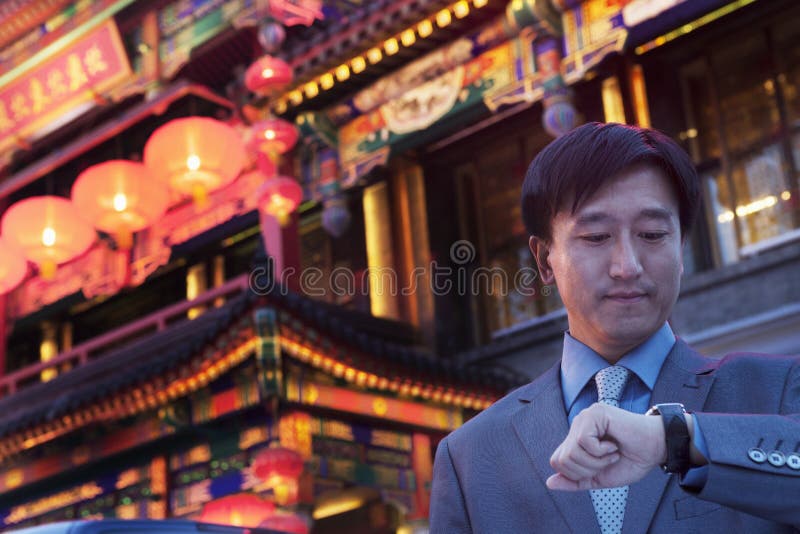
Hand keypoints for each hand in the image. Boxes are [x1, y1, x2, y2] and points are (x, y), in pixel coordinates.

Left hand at [546, 403, 665, 490]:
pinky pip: (584, 441)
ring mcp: (585, 418)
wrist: (655, 450)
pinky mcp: (595, 414)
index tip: (598, 469)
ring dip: (596, 461)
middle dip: (587, 469)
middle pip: (562, 460)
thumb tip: (549, 483)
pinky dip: (601, 451)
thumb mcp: (599, 477)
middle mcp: (578, 426)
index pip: (557, 461)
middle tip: (607, 461)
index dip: (576, 474)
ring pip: (572, 452)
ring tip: (611, 453)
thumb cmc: (630, 460)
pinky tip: (613, 445)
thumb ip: (575, 481)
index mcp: (577, 439)